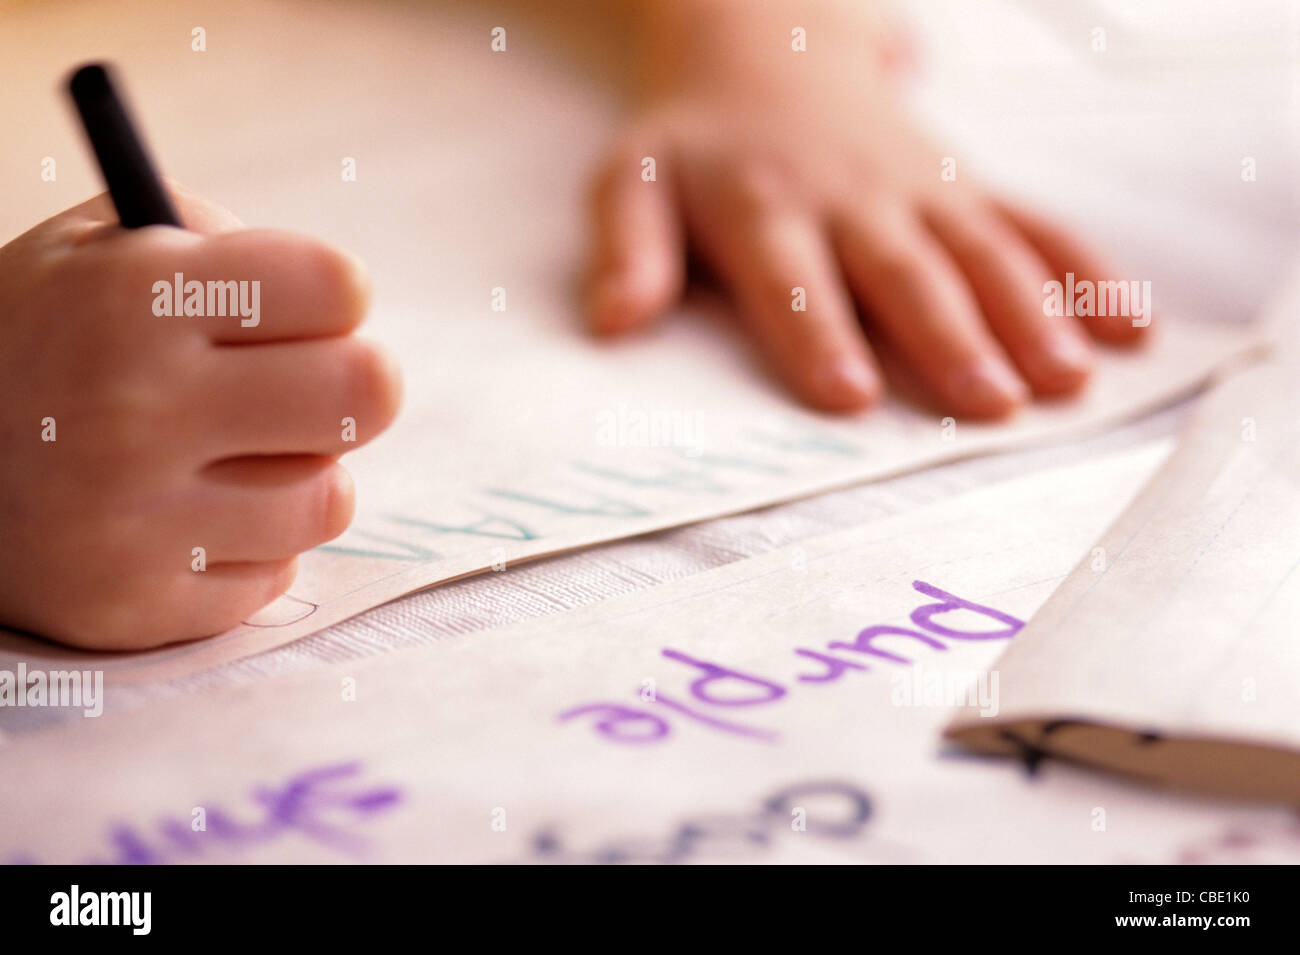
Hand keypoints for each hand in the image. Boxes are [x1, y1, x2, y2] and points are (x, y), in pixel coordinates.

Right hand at [0, 186, 400, 648]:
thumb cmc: (44, 338)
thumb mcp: (99, 246)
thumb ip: (222, 246)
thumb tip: (339, 305)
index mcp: (129, 299)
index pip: (337, 288)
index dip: (331, 296)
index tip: (306, 311)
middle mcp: (132, 410)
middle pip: (366, 392)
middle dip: (346, 385)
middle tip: (302, 389)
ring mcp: (130, 521)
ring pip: (329, 498)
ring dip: (295, 477)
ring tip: (225, 460)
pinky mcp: (133, 605)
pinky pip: (276, 574)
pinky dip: (247, 548)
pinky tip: (183, 521)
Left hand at [586, 0, 1145, 416]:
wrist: (765, 49)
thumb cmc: (693, 144)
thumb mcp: (632, 180)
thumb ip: (626, 247)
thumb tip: (612, 325)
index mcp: (762, 205)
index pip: (791, 277)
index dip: (816, 334)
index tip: (846, 396)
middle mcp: (851, 199)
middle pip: (903, 271)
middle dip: (947, 337)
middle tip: (988, 403)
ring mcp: (920, 191)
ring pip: (982, 251)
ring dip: (1031, 315)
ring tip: (1069, 380)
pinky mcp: (966, 188)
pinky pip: (1034, 223)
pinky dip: (1085, 271)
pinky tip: (1134, 324)